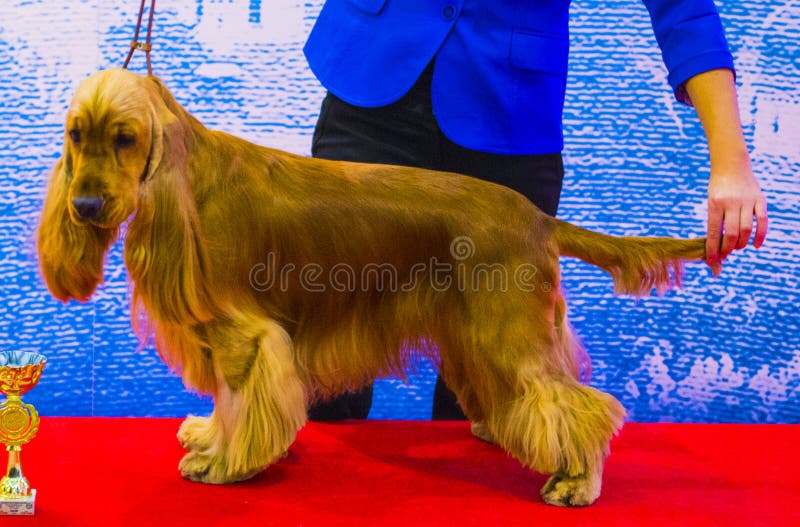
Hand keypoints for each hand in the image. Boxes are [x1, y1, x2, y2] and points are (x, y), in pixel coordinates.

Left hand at [706, 158, 767, 275]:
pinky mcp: (760, 200)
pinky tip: (755, 245)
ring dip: (741, 243)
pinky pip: (763, 221)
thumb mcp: (711, 201)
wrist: (731, 165)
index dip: (713, 248)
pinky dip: (760, 235)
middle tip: (725, 254)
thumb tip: (717, 245)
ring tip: (737, 248)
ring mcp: (748, 201)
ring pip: (746, 229)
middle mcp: (732, 202)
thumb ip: (715, 220)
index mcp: (715, 204)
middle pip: (732, 233)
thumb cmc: (718, 187)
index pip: (714, 232)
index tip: (712, 260)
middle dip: (728, 248)